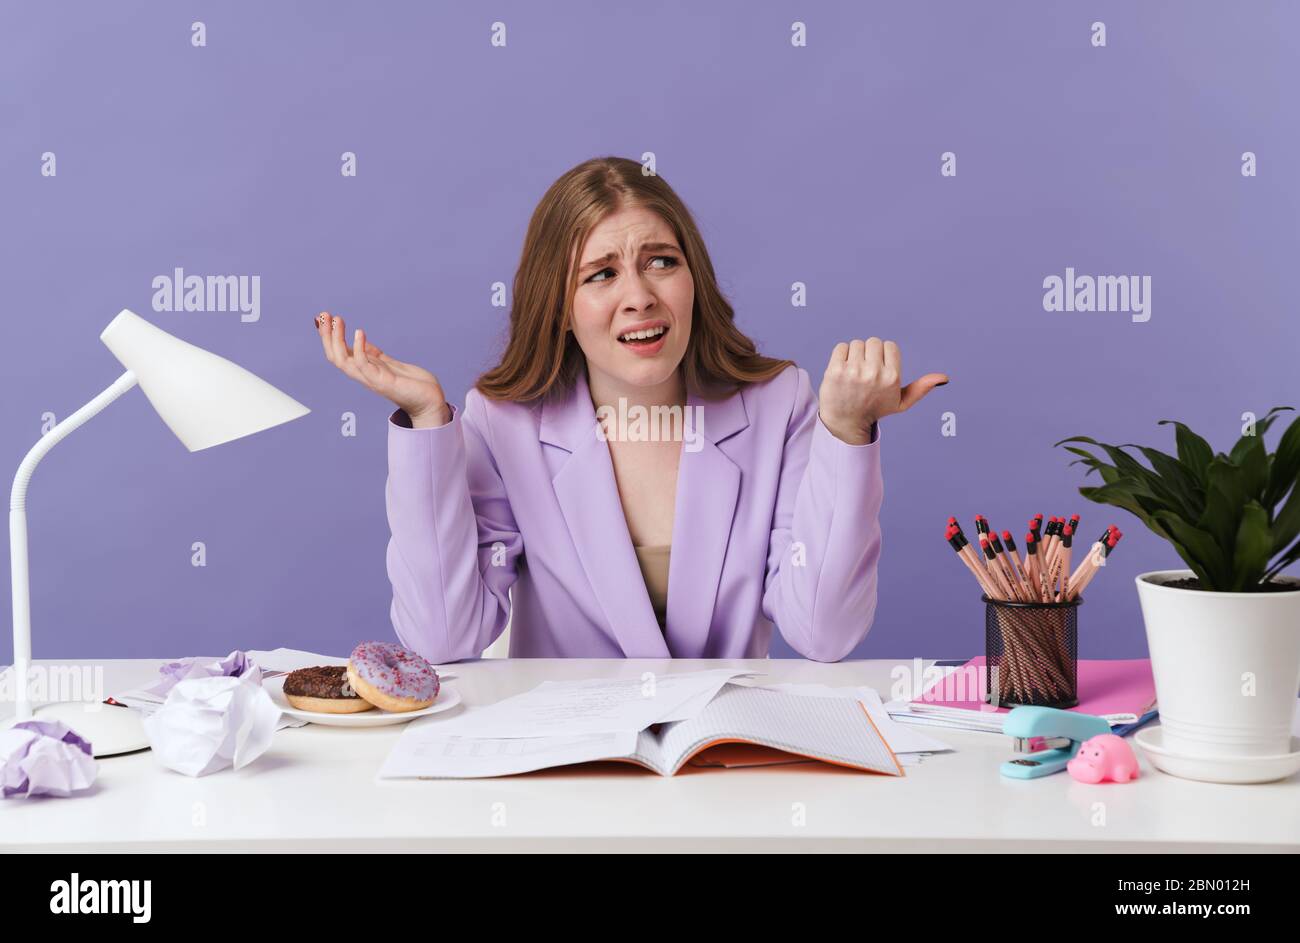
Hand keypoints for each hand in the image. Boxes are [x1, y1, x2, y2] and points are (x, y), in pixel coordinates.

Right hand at [314, 312, 449, 427]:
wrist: (430, 402)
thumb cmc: (413, 384)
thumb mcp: (389, 364)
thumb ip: (374, 354)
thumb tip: (360, 340)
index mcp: (365, 370)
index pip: (338, 353)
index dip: (328, 336)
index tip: (324, 317)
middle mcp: (364, 375)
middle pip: (335, 356)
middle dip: (326, 336)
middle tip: (323, 315)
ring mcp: (372, 379)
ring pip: (343, 361)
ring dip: (336, 340)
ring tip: (337, 320)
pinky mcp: (383, 381)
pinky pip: (364, 365)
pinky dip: (358, 348)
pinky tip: (359, 332)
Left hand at [817, 338, 947, 443]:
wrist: (845, 423)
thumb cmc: (875, 410)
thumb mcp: (901, 402)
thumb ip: (921, 388)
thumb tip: (944, 378)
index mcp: (892, 377)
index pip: (890, 346)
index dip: (884, 356)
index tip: (879, 370)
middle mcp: (873, 373)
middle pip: (874, 342)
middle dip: (870, 353)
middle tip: (865, 371)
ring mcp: (853, 371)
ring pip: (857, 343)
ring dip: (855, 354)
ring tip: (854, 373)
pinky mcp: (835, 370)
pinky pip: (841, 347)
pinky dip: (841, 355)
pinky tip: (843, 371)